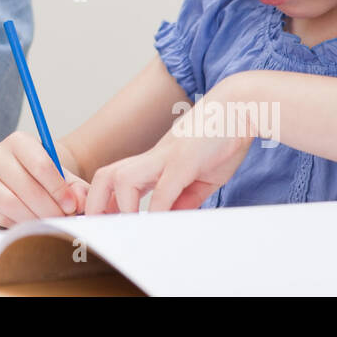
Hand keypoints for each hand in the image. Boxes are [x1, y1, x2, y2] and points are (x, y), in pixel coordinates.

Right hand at [0, 131, 89, 225]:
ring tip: (47, 222)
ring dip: (34, 218)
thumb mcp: (59, 174)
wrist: (13, 177)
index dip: (59, 189)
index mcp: (18, 141)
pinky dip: (18, 223)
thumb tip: (80, 202)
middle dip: (49, 209)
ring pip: (11, 204)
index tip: (71, 206)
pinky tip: (28, 221)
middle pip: (26, 188)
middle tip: (61, 219)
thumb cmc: (38, 175)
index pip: (41, 165)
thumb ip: (75, 187)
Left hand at [84, 84, 254, 213]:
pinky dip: (157, 209)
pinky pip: (163, 188)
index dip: (106, 202)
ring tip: (128, 230)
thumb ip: (184, 198)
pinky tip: (159, 225)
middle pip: (106, 176)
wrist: (240, 107)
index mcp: (155, 162)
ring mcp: (167, 156)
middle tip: (102, 227)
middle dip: (97, 203)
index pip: (117, 181)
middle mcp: (154, 158)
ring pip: (123, 178)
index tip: (106, 224)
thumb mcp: (200, 177)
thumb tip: (172, 218)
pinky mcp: (185, 159)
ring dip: (121, 207)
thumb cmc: (221, 138)